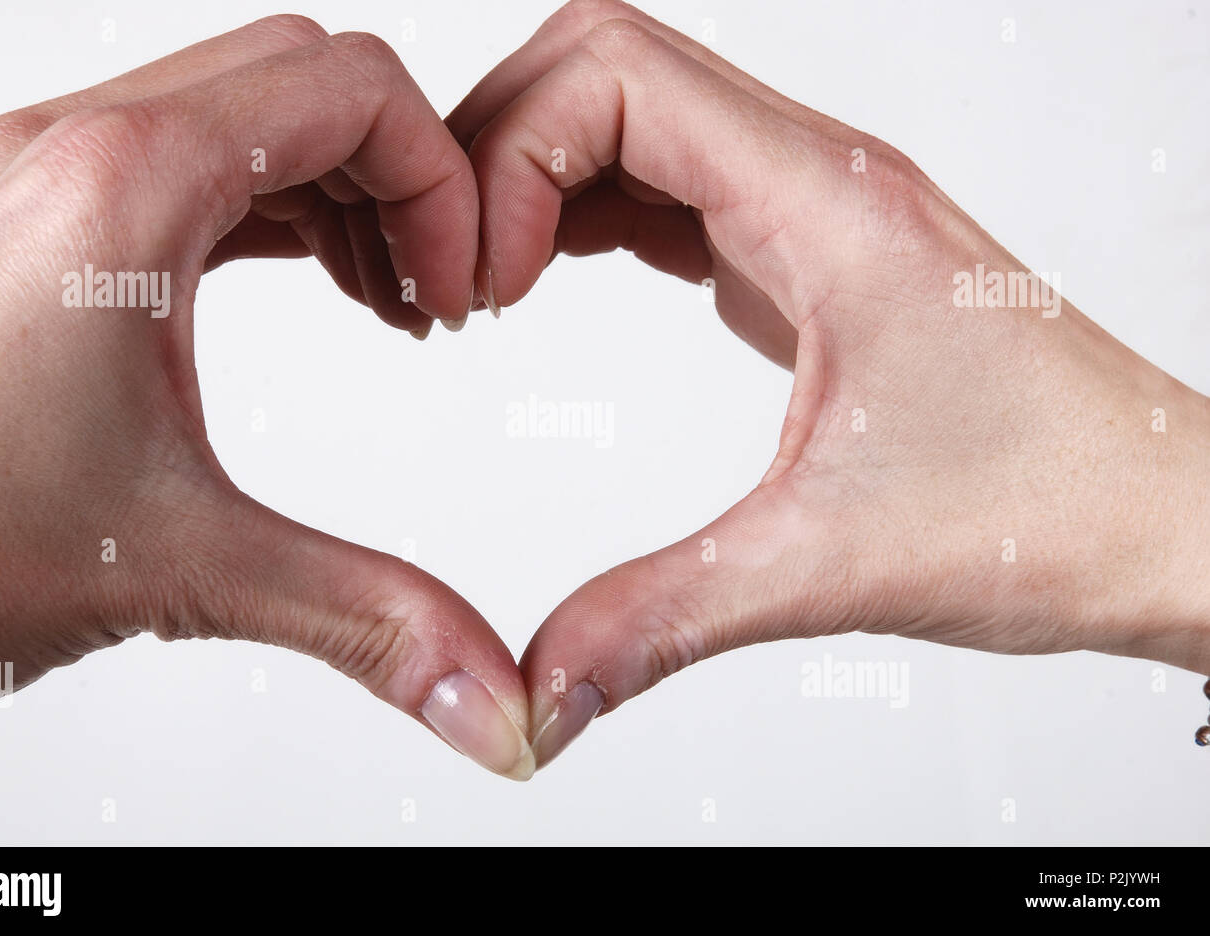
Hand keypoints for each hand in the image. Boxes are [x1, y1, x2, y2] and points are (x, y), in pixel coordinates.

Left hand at [0, 16, 534, 778]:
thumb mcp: (183, 571)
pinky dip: (262, 201)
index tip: (455, 293)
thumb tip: (490, 695)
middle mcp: (65, 153)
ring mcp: (30, 176)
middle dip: (398, 176)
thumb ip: (369, 617)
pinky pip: (176, 153)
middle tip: (425, 294)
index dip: (442, 183)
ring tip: (373, 299)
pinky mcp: (15, 217)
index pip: (351, 90)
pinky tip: (292, 282)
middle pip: (302, 73)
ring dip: (332, 186)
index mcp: (119, 193)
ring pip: (238, 103)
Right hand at [449, 0, 1209, 767]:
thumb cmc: (1057, 506)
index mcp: (824, 204)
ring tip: (485, 290)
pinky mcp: (799, 256)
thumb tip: (539, 687)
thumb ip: (660, 618)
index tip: (481, 288)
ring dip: (534, 181)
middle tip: (458, 280)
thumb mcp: (828, 564)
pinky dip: (581, 218)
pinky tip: (550, 288)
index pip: (614, 78)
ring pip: (629, 119)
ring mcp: (806, 209)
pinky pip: (664, 187)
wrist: (1161, 521)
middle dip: (495, 155)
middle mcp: (814, 178)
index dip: (508, 160)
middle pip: (601, 69)